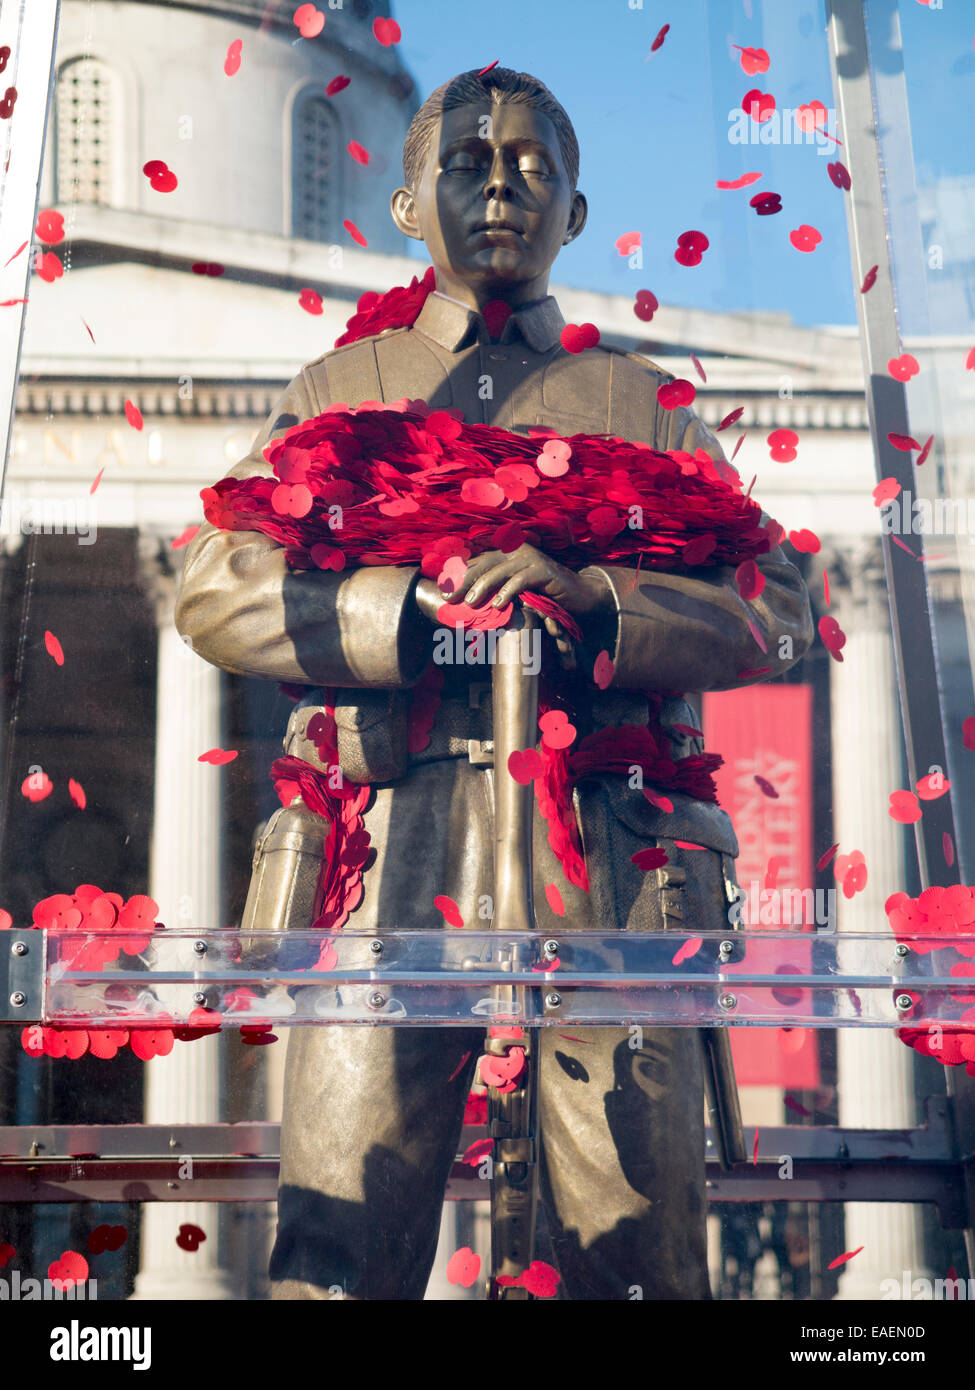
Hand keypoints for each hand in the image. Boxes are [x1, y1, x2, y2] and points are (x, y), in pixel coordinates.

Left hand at [441, 544, 611, 617]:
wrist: (579, 595)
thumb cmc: (543, 595)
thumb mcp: (516, 591)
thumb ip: (496, 590)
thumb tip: (466, 602)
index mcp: (507, 552)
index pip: (477, 560)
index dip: (459, 574)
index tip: (444, 590)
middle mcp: (517, 550)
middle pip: (483, 562)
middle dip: (463, 581)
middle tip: (449, 598)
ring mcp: (530, 558)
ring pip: (499, 571)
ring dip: (481, 587)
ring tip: (469, 604)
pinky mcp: (543, 570)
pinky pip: (520, 580)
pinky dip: (506, 593)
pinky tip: (496, 605)